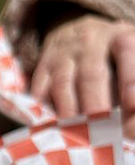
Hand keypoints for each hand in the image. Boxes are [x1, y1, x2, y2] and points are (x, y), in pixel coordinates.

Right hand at [30, 15, 134, 137]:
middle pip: (91, 74)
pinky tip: (50, 126)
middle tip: (100, 130)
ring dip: (68, 111)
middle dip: (95, 104)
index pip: (126, 50)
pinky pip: (39, 90)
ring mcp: (62, 55)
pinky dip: (43, 109)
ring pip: (63, 84)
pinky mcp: (42, 69)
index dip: (129, 78)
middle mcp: (89, 43)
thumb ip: (131, 84)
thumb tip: (131, 118)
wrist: (73, 31)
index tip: (133, 105)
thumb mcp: (128, 58)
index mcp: (118, 37)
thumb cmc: (111, 55)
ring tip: (75, 133)